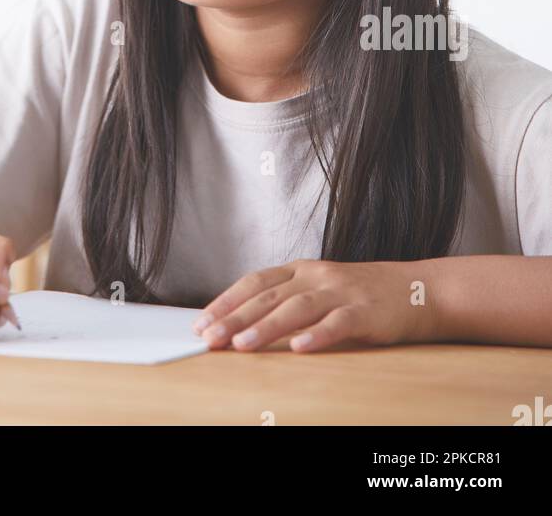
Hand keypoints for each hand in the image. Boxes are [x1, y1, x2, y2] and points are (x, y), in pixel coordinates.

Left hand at [191, 258, 435, 352]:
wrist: (416, 291)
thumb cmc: (360, 295)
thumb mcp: (319, 290)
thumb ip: (287, 302)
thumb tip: (242, 325)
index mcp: (300, 270)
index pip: (255, 282)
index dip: (227, 301)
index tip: (201, 322)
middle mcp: (316, 276)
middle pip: (269, 296)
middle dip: (235, 317)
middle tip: (209, 338)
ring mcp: (341, 292)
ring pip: (297, 308)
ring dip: (266, 327)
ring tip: (242, 345)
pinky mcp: (365, 312)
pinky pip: (338, 323)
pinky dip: (317, 335)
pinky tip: (299, 348)